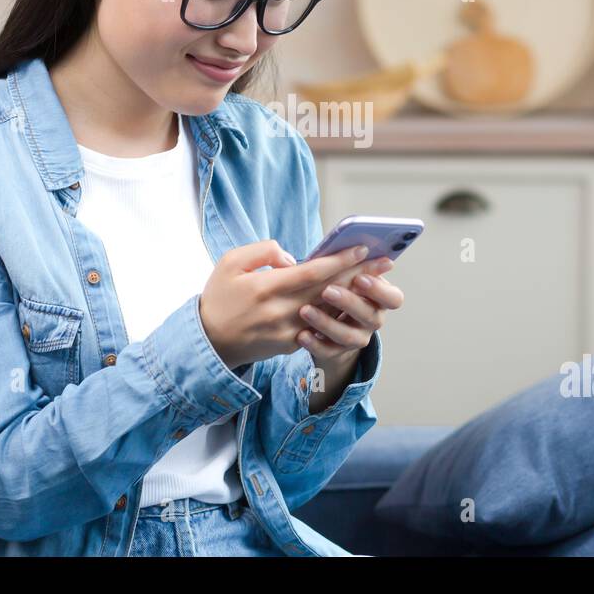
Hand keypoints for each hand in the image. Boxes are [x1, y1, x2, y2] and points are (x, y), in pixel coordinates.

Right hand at [198, 239, 386, 369]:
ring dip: (355, 295)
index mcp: (265, 288)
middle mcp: (280, 312)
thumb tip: (293, 257)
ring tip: (377, 281)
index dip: (339, 260)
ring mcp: (287, 332)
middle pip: (328, 291)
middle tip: (385, 262)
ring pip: (328, 311)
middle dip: (358, 275)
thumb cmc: (220, 297)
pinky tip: (356, 303)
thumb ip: (263, 251)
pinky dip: (338, 314)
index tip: (361, 248)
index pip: (311, 273)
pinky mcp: (289, 345)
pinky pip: (319, 327)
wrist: (209, 342)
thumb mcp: (231, 262)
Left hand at [297, 255, 402, 361]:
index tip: (359, 278)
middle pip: (370, 316)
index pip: (393, 298)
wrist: (327, 323)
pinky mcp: (338, 352)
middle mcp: (373, 320)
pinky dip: (315, 344)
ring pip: (348, 336)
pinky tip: (301, 334)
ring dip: (327, 323)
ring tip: (305, 310)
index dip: (378, 289)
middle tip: (327, 291)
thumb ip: (351, 264)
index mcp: (380, 298)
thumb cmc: (336, 288)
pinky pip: (328, 352)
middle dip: (349, 302)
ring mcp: (357, 338)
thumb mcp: (344, 275)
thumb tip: (358, 245)